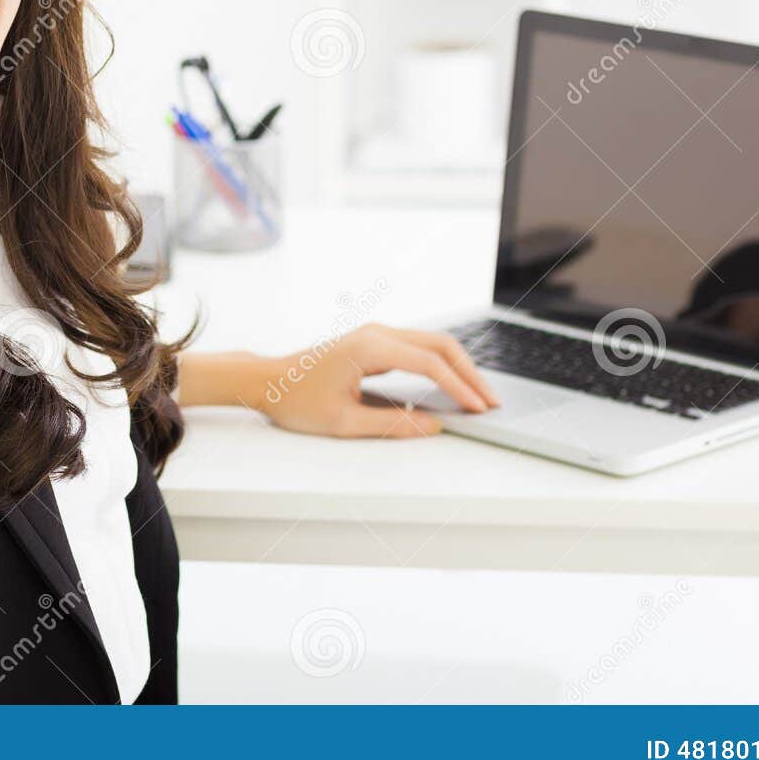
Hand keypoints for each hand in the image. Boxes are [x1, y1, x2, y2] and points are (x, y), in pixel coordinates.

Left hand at [260, 322, 499, 438]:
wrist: (267, 381)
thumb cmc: (297, 399)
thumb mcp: (344, 422)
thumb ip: (391, 425)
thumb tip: (433, 426)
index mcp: (369, 347)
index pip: (429, 363)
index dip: (458, 387)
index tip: (478, 409)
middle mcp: (377, 333)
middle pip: (439, 345)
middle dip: (469, 373)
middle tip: (491, 402)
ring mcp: (377, 335)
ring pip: (432, 344)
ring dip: (459, 367)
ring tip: (479, 396)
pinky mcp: (375, 343)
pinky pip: (418, 349)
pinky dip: (442, 365)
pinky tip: (454, 385)